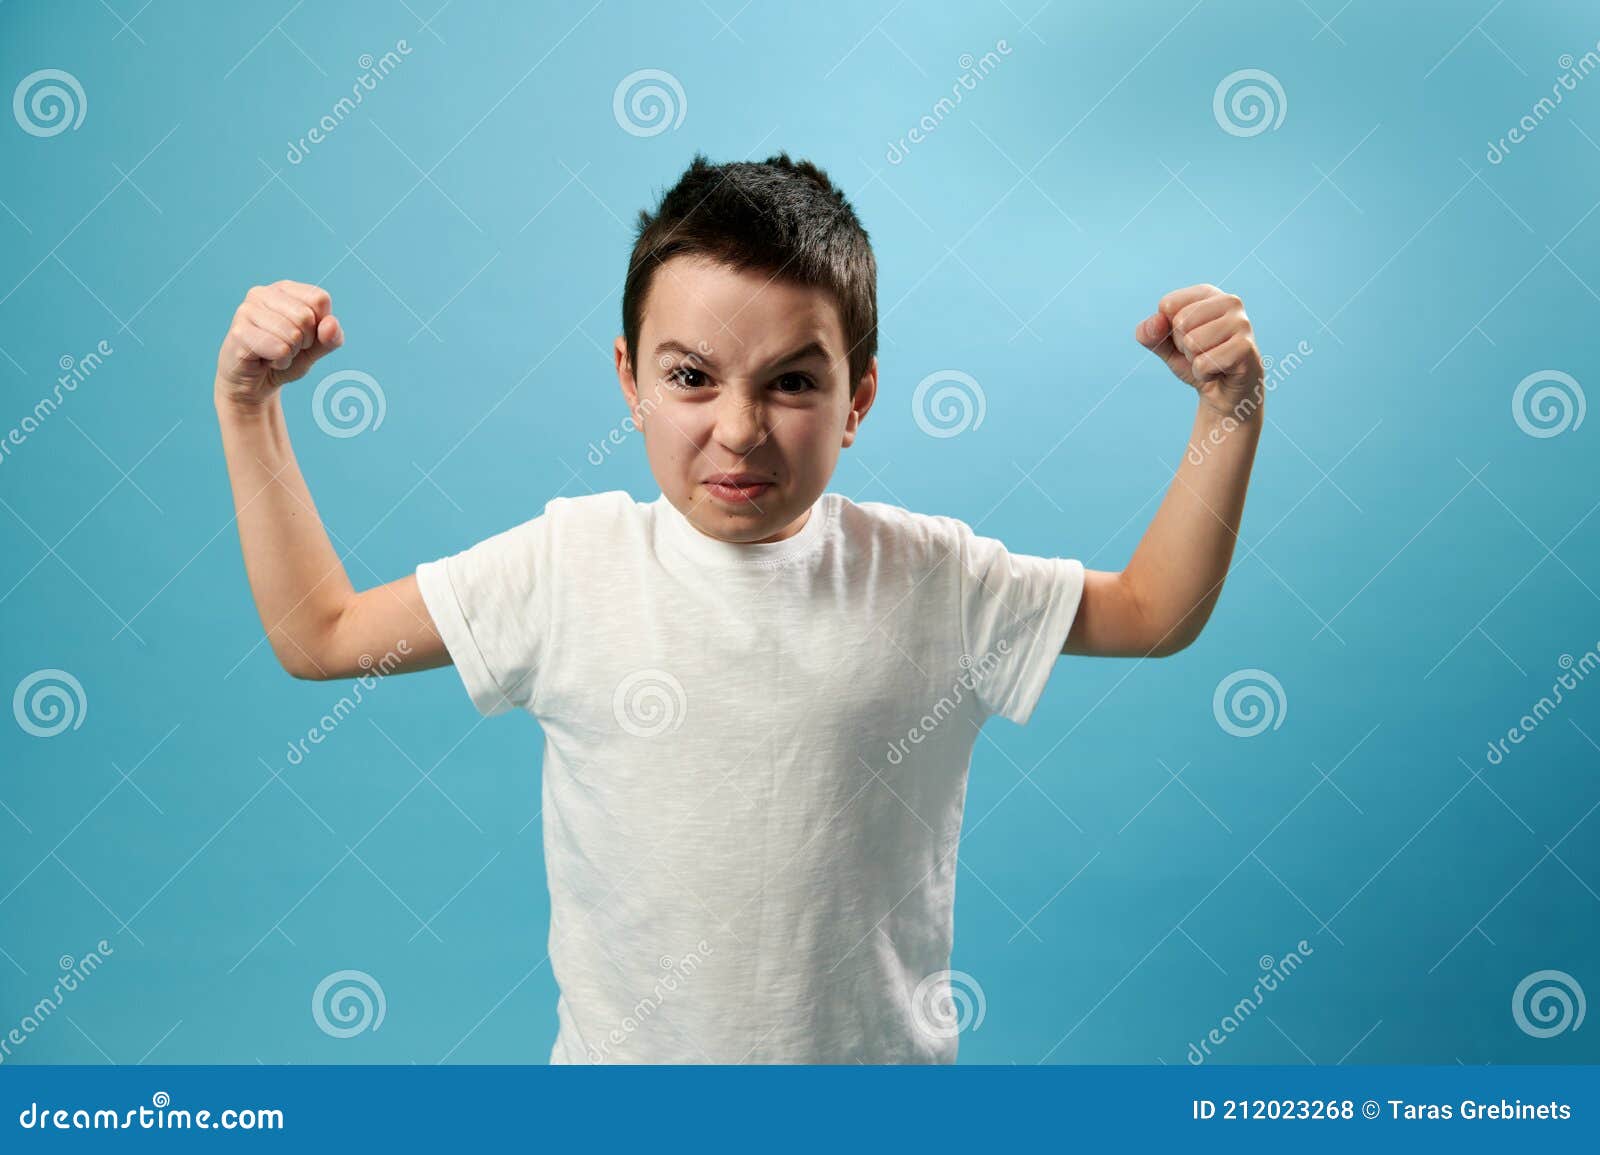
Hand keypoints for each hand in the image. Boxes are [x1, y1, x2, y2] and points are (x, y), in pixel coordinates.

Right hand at [215, 280, 342, 405]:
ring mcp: (247, 310)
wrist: (254, 383)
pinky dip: (280, 362)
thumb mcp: (316, 348)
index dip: (319, 325)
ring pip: (293, 334)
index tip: (303, 334)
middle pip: (306, 316)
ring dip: (290, 353)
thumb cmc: (283, 357)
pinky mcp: (240, 332)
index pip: (320, 299)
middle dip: (303, 342)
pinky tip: (265, 360)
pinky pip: (279, 349)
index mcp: (284, 289)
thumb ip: (331, 337)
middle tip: (285, 347)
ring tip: (274, 353)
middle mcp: (263, 293)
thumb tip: (331, 324)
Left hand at [1135, 284, 1263, 416]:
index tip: (1188, 337)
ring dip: (1195, 361)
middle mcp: (1230, 301)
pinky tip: (1219, 372)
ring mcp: (1242, 323)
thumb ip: (1150, 333)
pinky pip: (1203, 363)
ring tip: (1212, 361)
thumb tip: (1155, 322)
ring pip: (1192, 343)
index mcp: (1208, 293)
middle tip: (1202, 352)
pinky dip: (1203, 374)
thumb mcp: (1166, 346)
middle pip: (1180, 323)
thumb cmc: (1196, 361)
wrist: (1223, 393)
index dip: (1169, 329)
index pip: (1167, 305)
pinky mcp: (1246, 347)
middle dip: (1183, 346)